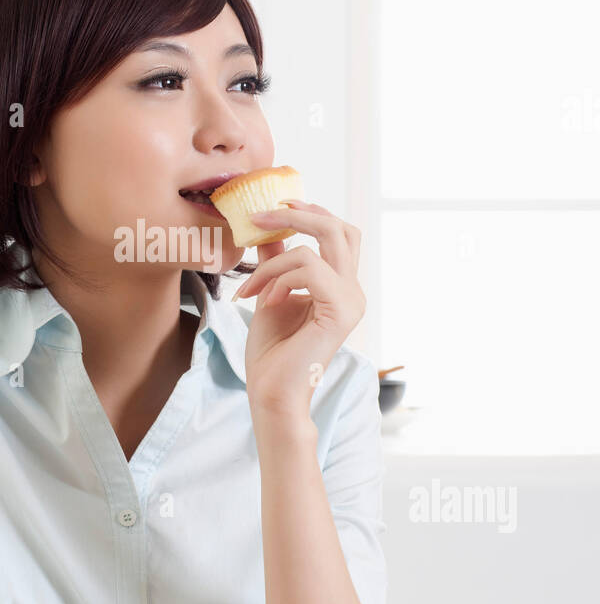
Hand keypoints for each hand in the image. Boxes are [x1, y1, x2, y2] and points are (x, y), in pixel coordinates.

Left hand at [234, 201, 365, 416]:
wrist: (271, 392)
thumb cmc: (271, 351)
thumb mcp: (270, 291)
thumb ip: (275, 259)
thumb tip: (268, 227)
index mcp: (341, 286)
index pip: (338, 233)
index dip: (308, 214)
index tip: (269, 211)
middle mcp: (354, 291)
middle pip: (339, 229)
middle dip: (298, 215)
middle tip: (260, 216)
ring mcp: (352, 301)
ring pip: (315, 249)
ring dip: (272, 264)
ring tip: (250, 290)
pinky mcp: (341, 311)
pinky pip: (309, 270)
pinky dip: (279, 280)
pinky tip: (266, 302)